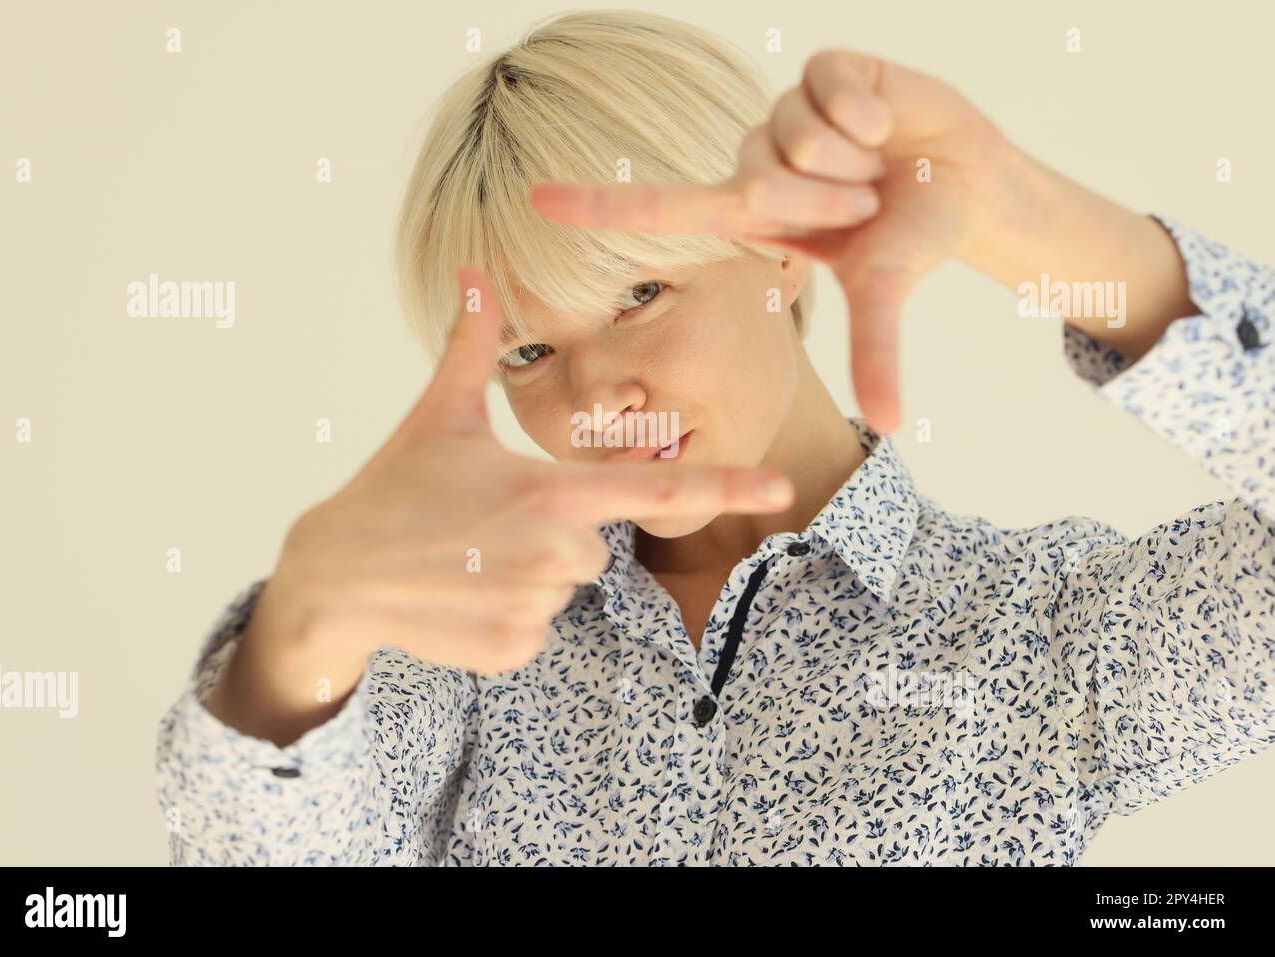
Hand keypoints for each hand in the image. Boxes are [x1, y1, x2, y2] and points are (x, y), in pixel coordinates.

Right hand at [260, 266, 796, 678]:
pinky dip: (508, 614)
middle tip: (489, 525)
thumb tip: (471, 269)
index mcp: (547, 491)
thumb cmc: (392, 487)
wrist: (334, 576)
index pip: (655, 487)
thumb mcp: (438, 416)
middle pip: (596, 548)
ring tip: (469, 558)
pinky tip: (462, 594)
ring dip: (530, 575)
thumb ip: (470, 344)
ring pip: (565, 589)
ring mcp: (532, 607)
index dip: (725, 485)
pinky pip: (537, 628)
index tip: (781, 487)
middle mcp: (552, 553)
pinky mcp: (512, 650)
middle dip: (557, 536)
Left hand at [529, 50, 1012, 432]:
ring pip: (795, 136)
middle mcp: (758, 160)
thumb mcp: (883, 292)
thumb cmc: (912, 236)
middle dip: (826, 200)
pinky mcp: (826, 69)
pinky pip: (830, 87)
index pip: (662, 208)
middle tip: (863, 201)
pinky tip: (885, 122)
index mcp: (752, 213)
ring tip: (875, 164)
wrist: (971, 181)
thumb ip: (876, 354)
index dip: (601, 207)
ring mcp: (787, 112)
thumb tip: (890, 428)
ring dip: (850, 159)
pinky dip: (870, 112)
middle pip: (759, 181)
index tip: (535, 203)